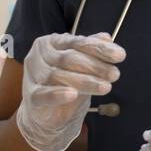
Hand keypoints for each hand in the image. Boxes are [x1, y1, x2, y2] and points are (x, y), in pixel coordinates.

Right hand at [15, 32, 123, 150]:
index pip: (78, 43)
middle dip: (95, 66)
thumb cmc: (67, 81)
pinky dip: (58, 94)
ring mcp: (32, 75)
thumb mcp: (83, 64)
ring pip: (58, 76)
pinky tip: (73, 94)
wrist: (48, 112)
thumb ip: (92, 50)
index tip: (120, 56)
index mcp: (51, 42)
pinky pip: (43, 94)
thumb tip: (107, 38)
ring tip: (106, 87)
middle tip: (115, 74)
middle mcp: (38, 55)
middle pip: (68, 58)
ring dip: (85, 81)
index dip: (100, 49)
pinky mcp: (31, 96)